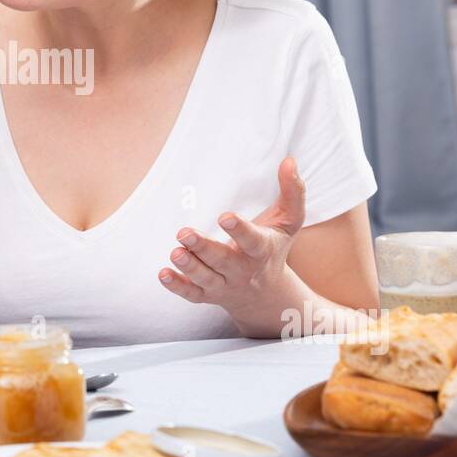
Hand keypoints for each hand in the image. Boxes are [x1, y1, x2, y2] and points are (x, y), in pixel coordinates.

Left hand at [157, 156, 310, 334]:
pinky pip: (193, 294)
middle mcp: (243, 270)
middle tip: (184, 233)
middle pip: (222, 261)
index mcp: (262, 250)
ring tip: (174, 252)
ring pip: (205, 279)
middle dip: (204, 248)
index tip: (224, 217)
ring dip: (189, 267)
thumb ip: (292, 192)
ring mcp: (225, 284)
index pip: (252, 241)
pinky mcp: (209, 295)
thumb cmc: (274, 247)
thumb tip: (289, 160)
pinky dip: (178, 286)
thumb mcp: (289, 221)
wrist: (268, 295)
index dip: (239, 230)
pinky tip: (163, 274)